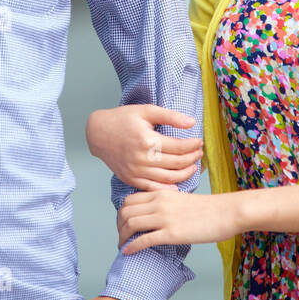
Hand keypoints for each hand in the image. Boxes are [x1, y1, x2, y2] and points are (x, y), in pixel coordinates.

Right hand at [85, 105, 202, 190]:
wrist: (98, 133)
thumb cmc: (123, 119)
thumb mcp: (146, 111)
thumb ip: (170, 116)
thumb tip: (192, 122)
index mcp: (148, 141)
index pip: (179, 147)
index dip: (193, 145)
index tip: (200, 142)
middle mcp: (142, 159)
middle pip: (177, 163)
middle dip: (192, 159)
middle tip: (199, 154)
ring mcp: (136, 171)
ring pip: (168, 178)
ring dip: (184, 174)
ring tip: (193, 167)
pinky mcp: (131, 179)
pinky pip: (153, 188)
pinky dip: (167, 189)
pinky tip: (177, 185)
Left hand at [117, 189, 241, 254]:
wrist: (226, 212)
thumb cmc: (208, 208)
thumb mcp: (181, 198)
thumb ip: (166, 202)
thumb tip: (156, 213)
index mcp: (161, 193)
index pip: (129, 200)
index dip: (122, 213)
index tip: (124, 223)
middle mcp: (159, 203)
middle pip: (125, 212)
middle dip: (119, 226)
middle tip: (121, 236)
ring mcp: (164, 218)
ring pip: (130, 225)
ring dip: (122, 237)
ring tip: (123, 245)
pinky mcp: (171, 234)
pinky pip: (143, 240)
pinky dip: (131, 247)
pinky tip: (128, 252)